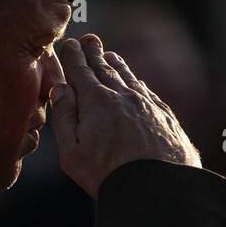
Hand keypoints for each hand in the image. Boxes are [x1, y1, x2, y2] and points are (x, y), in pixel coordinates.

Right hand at [50, 33, 201, 196]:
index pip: (80, 71)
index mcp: (96, 101)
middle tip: (89, 39)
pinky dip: (136, 83)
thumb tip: (61, 89)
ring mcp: (147, 103)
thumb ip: (64, 117)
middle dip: (94, 53)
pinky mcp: (164, 116)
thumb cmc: (108, 174)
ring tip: (109, 56)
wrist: (158, 187)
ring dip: (116, 64)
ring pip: (128, 77)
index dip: (73, 56)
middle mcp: (123, 95)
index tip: (69, 44)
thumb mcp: (72, 151)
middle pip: (105, 68)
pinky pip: (146, 91)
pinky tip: (135, 84)